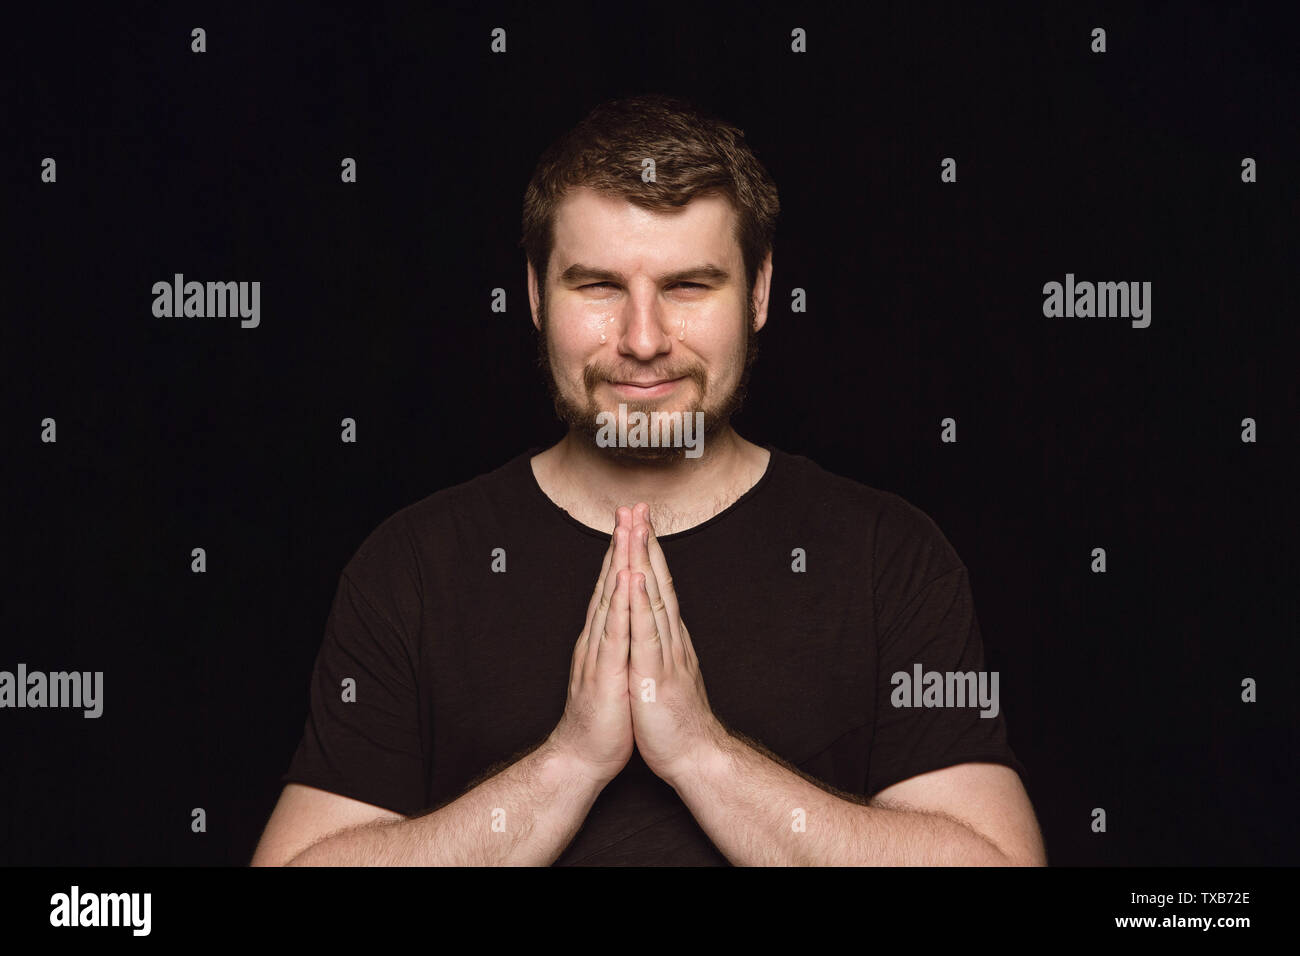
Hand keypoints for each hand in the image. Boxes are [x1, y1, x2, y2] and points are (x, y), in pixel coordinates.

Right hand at [547, 507, 635, 785]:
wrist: (584, 756)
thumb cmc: (605, 717)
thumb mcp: (616, 670)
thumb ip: (618, 643)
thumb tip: (628, 620)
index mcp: (605, 636)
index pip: (616, 585)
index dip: (625, 551)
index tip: (635, 520)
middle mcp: (598, 637)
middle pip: (611, 582)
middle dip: (621, 543)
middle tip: (629, 506)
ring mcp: (599, 652)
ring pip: (611, 598)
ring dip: (619, 562)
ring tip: (627, 529)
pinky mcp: (604, 672)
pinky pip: (614, 632)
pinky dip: (621, 603)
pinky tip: (626, 579)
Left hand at [625, 503, 724, 786]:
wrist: (694, 755)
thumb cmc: (675, 719)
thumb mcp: (665, 672)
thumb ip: (662, 646)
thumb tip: (657, 625)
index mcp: (668, 637)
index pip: (656, 586)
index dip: (646, 552)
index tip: (638, 522)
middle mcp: (669, 637)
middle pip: (656, 581)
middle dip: (645, 542)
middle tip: (637, 507)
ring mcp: (665, 651)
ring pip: (652, 596)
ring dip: (642, 560)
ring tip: (635, 528)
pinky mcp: (656, 671)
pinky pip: (646, 631)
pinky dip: (639, 601)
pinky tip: (633, 577)